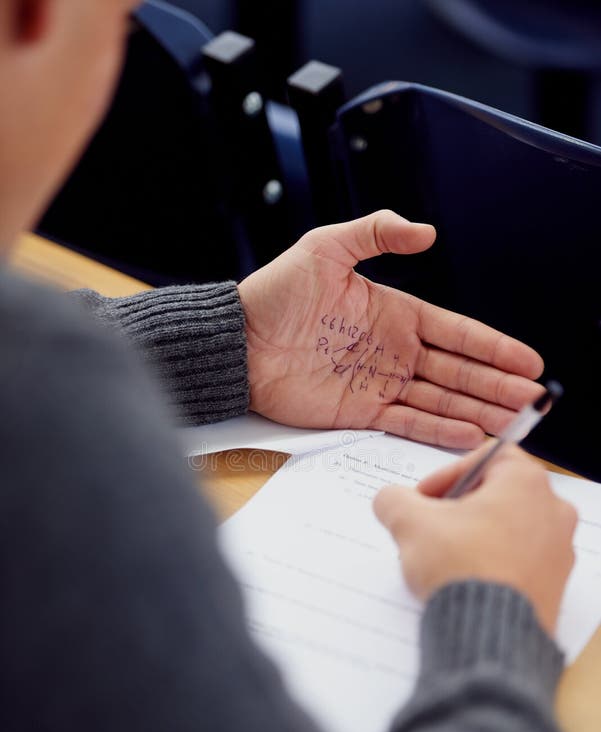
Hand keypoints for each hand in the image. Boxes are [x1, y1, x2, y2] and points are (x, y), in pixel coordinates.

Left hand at [238, 210, 543, 448]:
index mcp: (395, 313)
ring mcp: (380, 383)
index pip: (456, 332)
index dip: (492, 347)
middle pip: (458, 371)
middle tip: (532, 400)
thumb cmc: (276, 293)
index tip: (526, 360)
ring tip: (512, 422)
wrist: (238, 343)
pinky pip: (407, 422)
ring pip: (440, 400)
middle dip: (496, 384)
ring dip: (477, 410)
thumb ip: (375, 234)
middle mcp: (394, 351)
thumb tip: (425, 232)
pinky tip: (468, 435)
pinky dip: (437, 430)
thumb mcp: (325, 248)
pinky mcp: (359, 412)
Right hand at [373, 446, 576, 633]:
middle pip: (498, 494)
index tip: (425, 497)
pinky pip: (518, 561)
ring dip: (473, 535)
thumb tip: (389, 500)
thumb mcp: (410, 523)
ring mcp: (558, 550)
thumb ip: (394, 500)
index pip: (487, 457)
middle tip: (430, 526)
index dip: (449, 474)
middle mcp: (552, 511)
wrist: (488, 635)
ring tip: (443, 556)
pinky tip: (463, 579)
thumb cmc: (462, 569)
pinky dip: (490, 562)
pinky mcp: (553, 584)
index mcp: (527, 483)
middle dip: (458, 508)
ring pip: (507, 528)